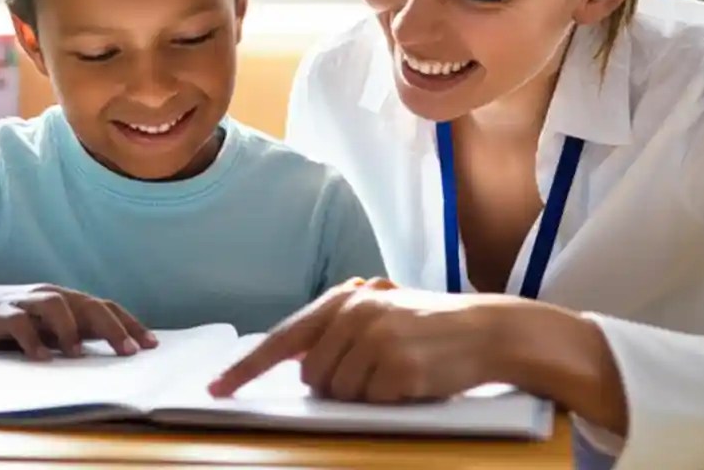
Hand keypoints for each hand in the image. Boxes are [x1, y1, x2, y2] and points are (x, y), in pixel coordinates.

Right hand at [0, 283, 157, 359]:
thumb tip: (111, 347)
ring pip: (57, 306)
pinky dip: (32, 340)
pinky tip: (42, 359)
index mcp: (66, 299)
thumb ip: (74, 333)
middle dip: (113, 327)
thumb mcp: (46, 327)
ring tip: (80, 354)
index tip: (152, 345)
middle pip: (89, 304)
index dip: (130, 324)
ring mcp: (25, 301)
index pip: (105, 307)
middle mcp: (50, 295)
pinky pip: (19, 324)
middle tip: (131, 352)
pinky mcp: (0, 312)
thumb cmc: (9, 321)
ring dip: (71, 330)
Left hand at [209, 277, 523, 402]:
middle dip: (334, 386)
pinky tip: (412, 380)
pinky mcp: (398, 368)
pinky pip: (371, 403)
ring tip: (397, 372)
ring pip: (339, 394)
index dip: (247, 366)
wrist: (486, 329)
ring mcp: (376, 340)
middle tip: (374, 372)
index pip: (283, 338)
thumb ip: (338, 330)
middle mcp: (355, 314)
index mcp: (345, 300)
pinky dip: (388, 400)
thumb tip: (300, 365)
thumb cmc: (429, 327)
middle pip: (313, 377)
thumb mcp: (380, 313)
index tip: (217, 388)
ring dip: (364, 394)